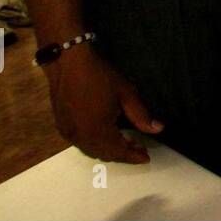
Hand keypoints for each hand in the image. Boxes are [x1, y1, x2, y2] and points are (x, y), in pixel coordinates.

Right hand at [44, 47, 161, 163]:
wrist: (68, 63)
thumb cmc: (100, 77)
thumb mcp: (126, 94)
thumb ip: (141, 116)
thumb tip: (158, 129)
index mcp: (97, 131)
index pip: (119, 152)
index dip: (133, 156)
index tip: (146, 157)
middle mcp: (81, 137)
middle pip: (105, 154)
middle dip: (123, 154)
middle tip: (139, 148)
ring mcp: (69, 133)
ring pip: (92, 150)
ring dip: (109, 150)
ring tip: (125, 142)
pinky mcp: (62, 126)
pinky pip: (82, 143)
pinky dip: (96, 144)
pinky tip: (106, 135)